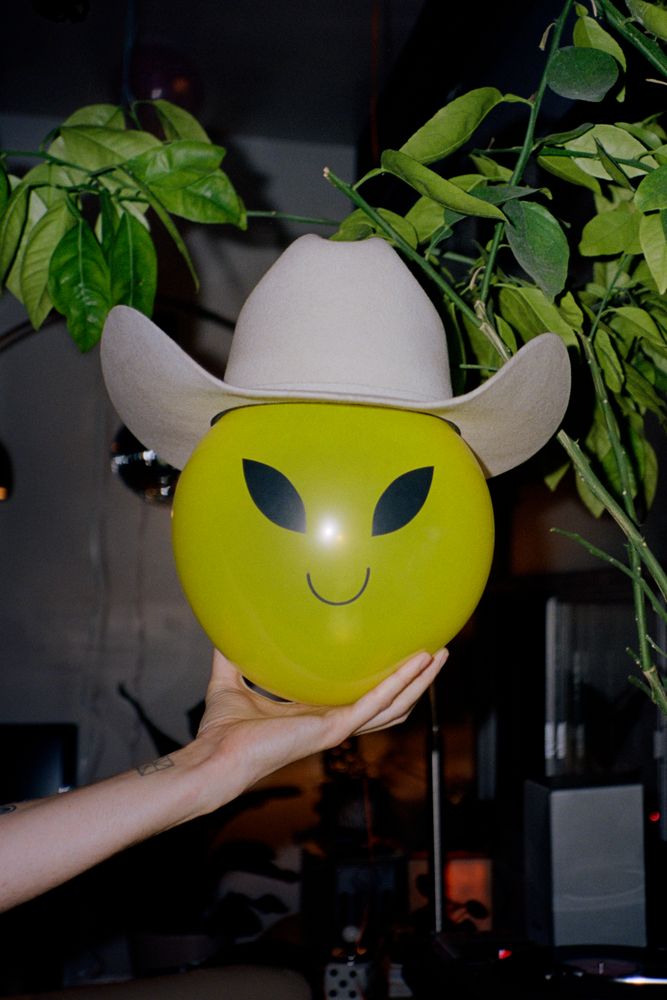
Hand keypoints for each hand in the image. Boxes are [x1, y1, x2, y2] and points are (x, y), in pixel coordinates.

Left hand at [193, 646, 447, 803]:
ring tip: (439, 655)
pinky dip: (399, 682)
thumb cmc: (222, 731)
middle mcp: (334, 722)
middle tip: (437, 652)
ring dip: (418, 681)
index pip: (362, 698)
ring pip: (393, 706)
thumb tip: (227, 626)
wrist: (215, 757)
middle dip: (416, 681)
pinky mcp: (334, 728)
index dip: (384, 681)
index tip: (401, 656)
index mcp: (317, 714)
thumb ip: (234, 658)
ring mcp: (337, 727)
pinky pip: (375, 703)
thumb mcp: (230, 682)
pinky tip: (417, 662)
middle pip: (389, 704)